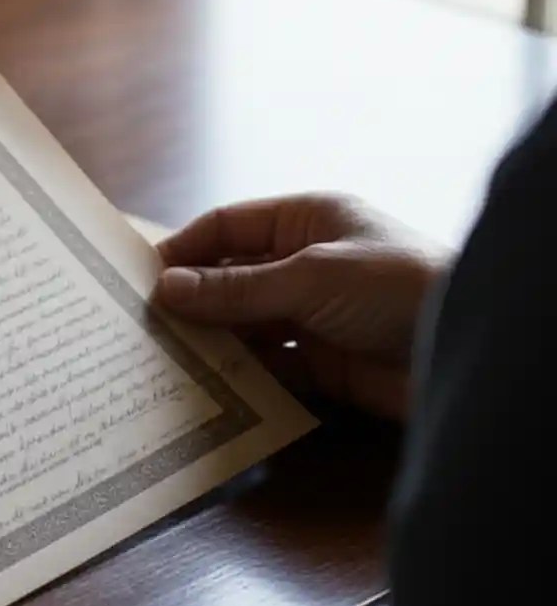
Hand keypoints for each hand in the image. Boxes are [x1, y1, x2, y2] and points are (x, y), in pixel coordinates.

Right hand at [151, 193, 448, 419]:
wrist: (461, 348)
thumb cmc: (397, 286)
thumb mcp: (309, 277)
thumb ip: (236, 287)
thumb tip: (167, 288)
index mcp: (308, 220)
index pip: (230, 226)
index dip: (185, 248)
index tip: (143, 278)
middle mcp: (307, 263)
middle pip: (233, 278)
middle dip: (193, 299)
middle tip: (144, 324)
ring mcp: (316, 314)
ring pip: (247, 324)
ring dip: (214, 340)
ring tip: (165, 358)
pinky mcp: (325, 362)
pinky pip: (270, 366)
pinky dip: (242, 375)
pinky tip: (207, 385)